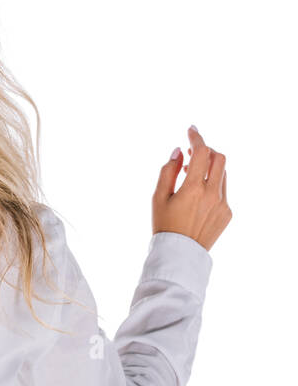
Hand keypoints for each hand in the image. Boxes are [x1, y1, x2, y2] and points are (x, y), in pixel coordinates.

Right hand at [152, 125, 230, 252]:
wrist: (179, 255)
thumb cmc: (164, 225)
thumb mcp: (158, 197)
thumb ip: (168, 171)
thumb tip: (178, 152)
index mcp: (194, 189)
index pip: (202, 153)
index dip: (197, 138)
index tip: (191, 130)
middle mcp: (212, 194)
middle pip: (220, 158)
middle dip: (207, 151)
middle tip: (191, 154)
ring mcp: (223, 204)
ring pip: (222, 174)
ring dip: (209, 168)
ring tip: (191, 175)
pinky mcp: (227, 213)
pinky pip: (223, 191)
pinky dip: (211, 185)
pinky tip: (197, 197)